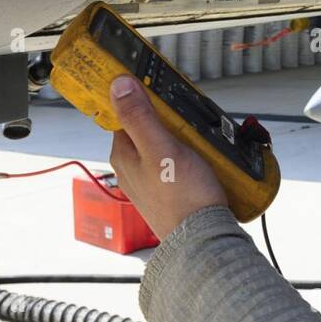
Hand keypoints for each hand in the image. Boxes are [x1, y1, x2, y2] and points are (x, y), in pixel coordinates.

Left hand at [108, 75, 228, 240]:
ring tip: (198, 134)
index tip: (154, 83)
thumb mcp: (162, 148)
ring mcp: (149, 177)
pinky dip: (186, 150)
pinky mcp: (167, 186)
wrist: (202, 238)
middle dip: (166, 115)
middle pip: (145, 125)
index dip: (138, 94)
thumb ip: (140, 117)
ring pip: (161, 141)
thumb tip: (118, 85)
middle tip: (186, 114)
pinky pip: (173, 158)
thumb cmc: (183, 197)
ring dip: (179, 132)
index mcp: (124, 153)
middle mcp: (131, 166)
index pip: (123, 111)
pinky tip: (200, 153)